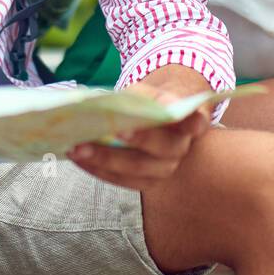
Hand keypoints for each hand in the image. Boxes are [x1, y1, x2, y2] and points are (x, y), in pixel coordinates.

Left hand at [67, 82, 210, 189]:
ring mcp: (163, 169)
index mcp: (189, 121)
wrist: (157, 121)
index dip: (193, 121)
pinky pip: (120, 179)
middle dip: (138, 139)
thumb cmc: (151, 101)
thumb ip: (139, 97)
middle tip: (115, 130)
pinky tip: (76, 156)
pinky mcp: (144, 182)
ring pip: (136, 169)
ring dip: (105, 158)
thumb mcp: (149, 92)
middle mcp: (180, 148)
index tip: (191, 119)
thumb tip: (108, 104)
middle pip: (162, 148)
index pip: (196, 121)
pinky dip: (96, 168)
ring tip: (77, 147)